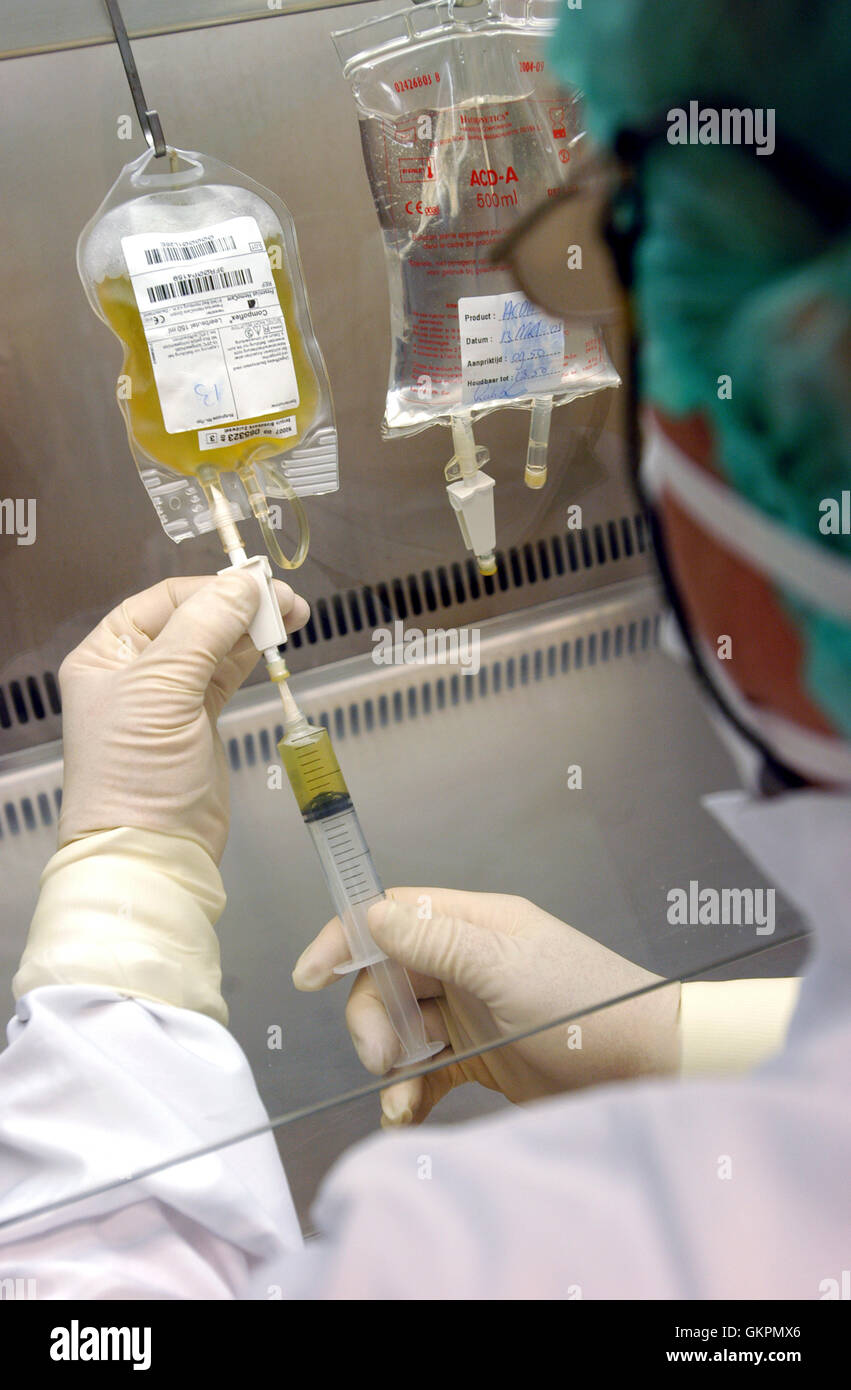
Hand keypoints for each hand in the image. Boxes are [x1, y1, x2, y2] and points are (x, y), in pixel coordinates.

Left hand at [58, 573, 308, 862]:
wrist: (151, 851)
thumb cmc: (139, 770)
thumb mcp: (163, 689)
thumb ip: (204, 629)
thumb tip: (245, 583)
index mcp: (108, 654)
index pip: (165, 600)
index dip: (213, 589)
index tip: (261, 585)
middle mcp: (134, 670)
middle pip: (194, 618)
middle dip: (240, 605)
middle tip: (289, 602)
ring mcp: (168, 696)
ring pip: (215, 645)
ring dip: (252, 628)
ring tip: (294, 617)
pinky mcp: (198, 720)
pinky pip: (226, 673)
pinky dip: (252, 656)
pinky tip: (276, 644)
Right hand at [293, 887, 680, 1124]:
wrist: (646, 1069)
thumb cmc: (587, 1006)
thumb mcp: (506, 968)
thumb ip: (435, 942)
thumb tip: (371, 914)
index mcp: (474, 925)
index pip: (393, 915)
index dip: (346, 938)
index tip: (309, 976)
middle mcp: (468, 963)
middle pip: (387, 979)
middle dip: (372, 1018)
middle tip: (381, 1058)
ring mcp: (473, 1011)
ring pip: (401, 1027)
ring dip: (389, 1061)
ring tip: (400, 1095)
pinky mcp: (480, 1058)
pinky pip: (424, 1070)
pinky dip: (408, 1091)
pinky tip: (405, 1114)